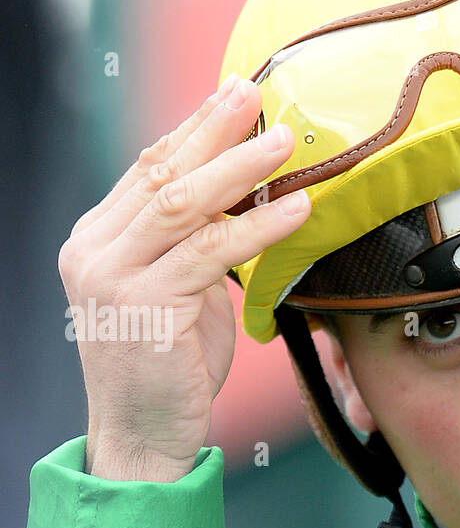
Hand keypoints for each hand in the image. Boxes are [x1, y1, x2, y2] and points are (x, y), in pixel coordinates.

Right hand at [58, 76, 311, 480]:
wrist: (141, 435)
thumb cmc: (166, 369)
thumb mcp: (176, 293)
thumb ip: (192, 248)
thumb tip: (239, 203)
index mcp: (97, 240)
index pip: (146, 170)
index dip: (191, 130)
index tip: (230, 96)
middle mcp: (95, 251)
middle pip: (160, 173)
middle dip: (212, 129)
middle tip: (253, 92)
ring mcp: (114, 277)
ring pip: (183, 204)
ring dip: (238, 168)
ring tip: (284, 143)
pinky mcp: (145, 305)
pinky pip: (211, 253)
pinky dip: (258, 227)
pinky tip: (296, 210)